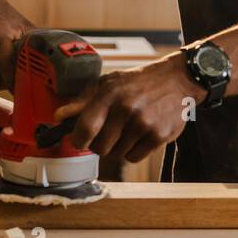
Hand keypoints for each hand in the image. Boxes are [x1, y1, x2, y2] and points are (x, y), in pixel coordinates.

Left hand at [56, 54, 207, 162]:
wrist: (178, 79)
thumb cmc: (139, 82)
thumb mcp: (110, 83)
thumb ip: (84, 101)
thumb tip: (60, 116)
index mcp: (110, 94)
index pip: (85, 128)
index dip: (78, 140)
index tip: (80, 140)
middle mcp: (127, 108)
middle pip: (100, 148)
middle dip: (100, 144)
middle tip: (108, 133)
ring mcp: (144, 123)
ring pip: (117, 154)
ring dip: (118, 147)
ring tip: (128, 129)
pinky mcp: (159, 135)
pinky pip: (134, 157)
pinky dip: (134, 151)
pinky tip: (140, 134)